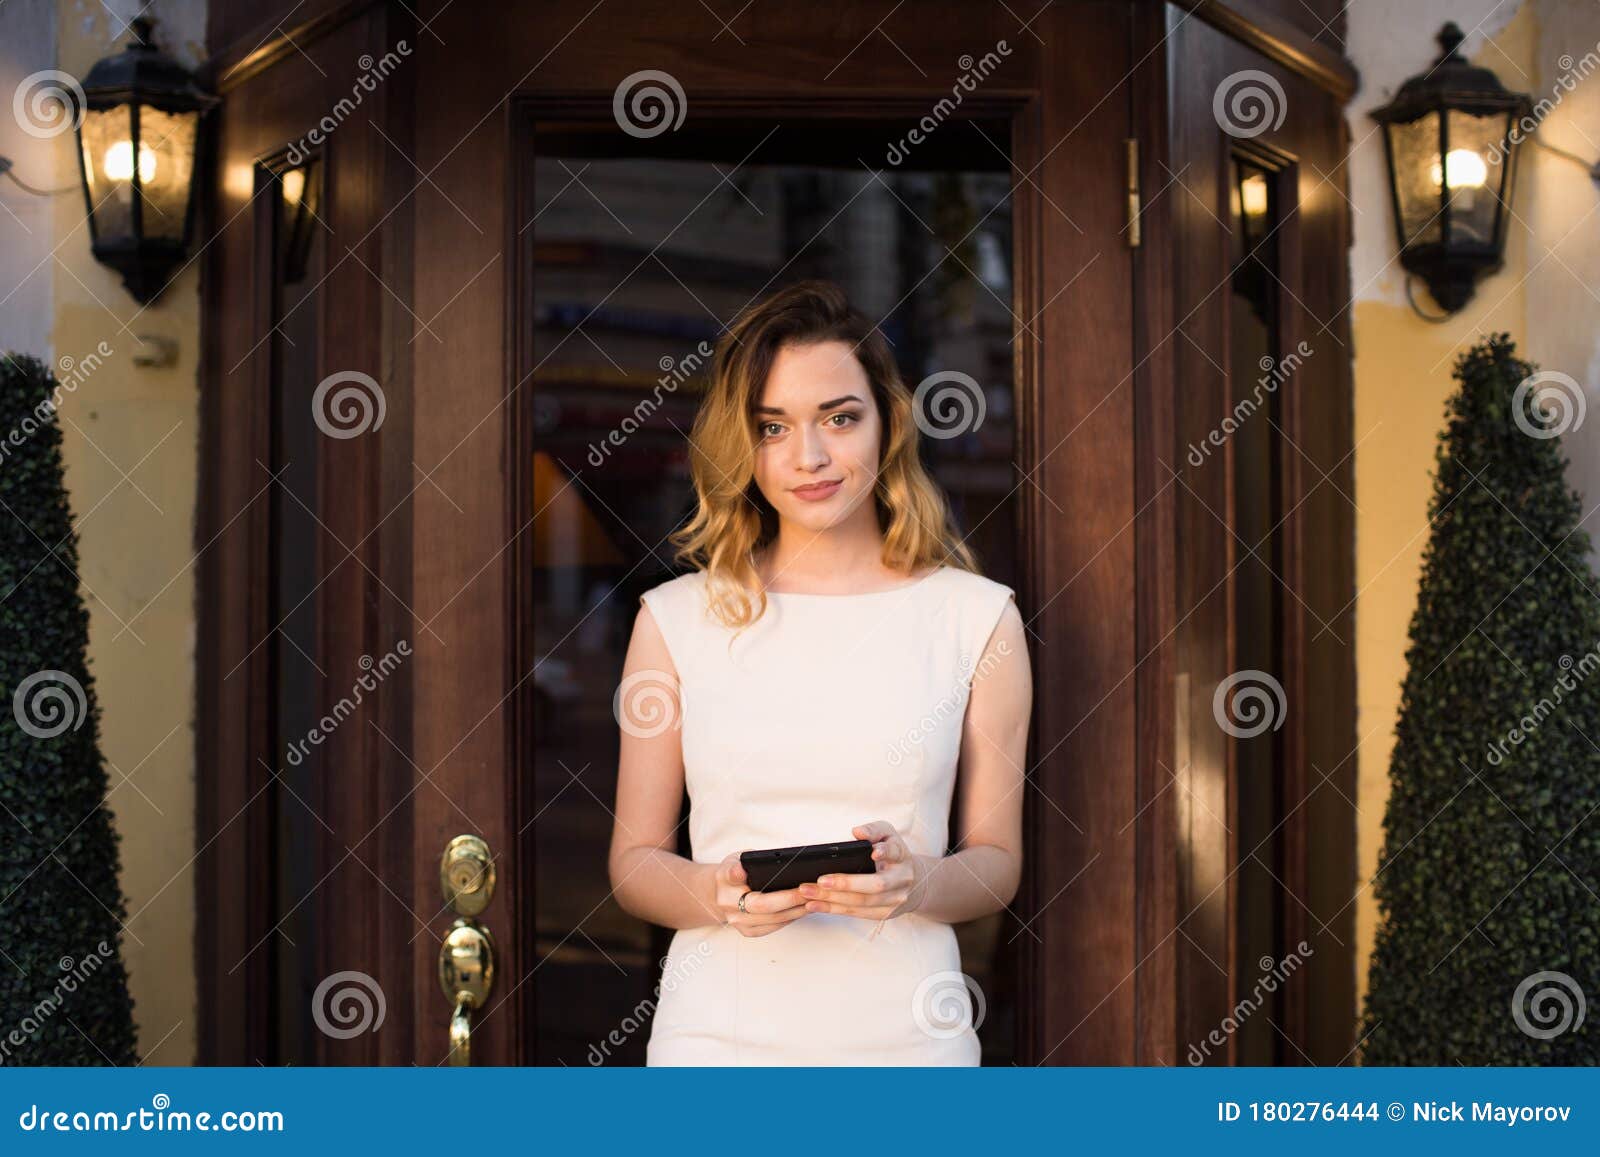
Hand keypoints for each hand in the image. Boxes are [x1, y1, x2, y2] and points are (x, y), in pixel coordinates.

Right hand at [710, 852, 808, 936]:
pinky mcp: (747, 931)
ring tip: (813, 900)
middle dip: (789, 898)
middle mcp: (728, 903)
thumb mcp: (738, 859)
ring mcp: (738, 920)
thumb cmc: (736, 874)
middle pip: (761, 904)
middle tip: (808, 891)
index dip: (737, 873)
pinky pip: (773, 927)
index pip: (731, 875)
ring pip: (772, 919)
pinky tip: (802, 910)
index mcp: (724, 879)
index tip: (743, 870)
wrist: (722, 895)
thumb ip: (748, 859)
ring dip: (795, 910)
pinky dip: (790, 918)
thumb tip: (770, 862)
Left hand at [798, 821, 923, 919]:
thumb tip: (857, 832)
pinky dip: (833, 909)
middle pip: (875, 885)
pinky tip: (814, 905)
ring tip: (808, 892)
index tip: (873, 852)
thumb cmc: (893, 855)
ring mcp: (894, 900)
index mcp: (901, 856)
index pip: (895, 852)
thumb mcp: (888, 835)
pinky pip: (856, 913)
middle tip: (820, 881)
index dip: (885, 852)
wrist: (915, 882)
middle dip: (846, 884)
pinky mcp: (884, 914)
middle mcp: (901, 879)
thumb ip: (873, 830)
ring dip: (833, 899)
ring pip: (862, 902)